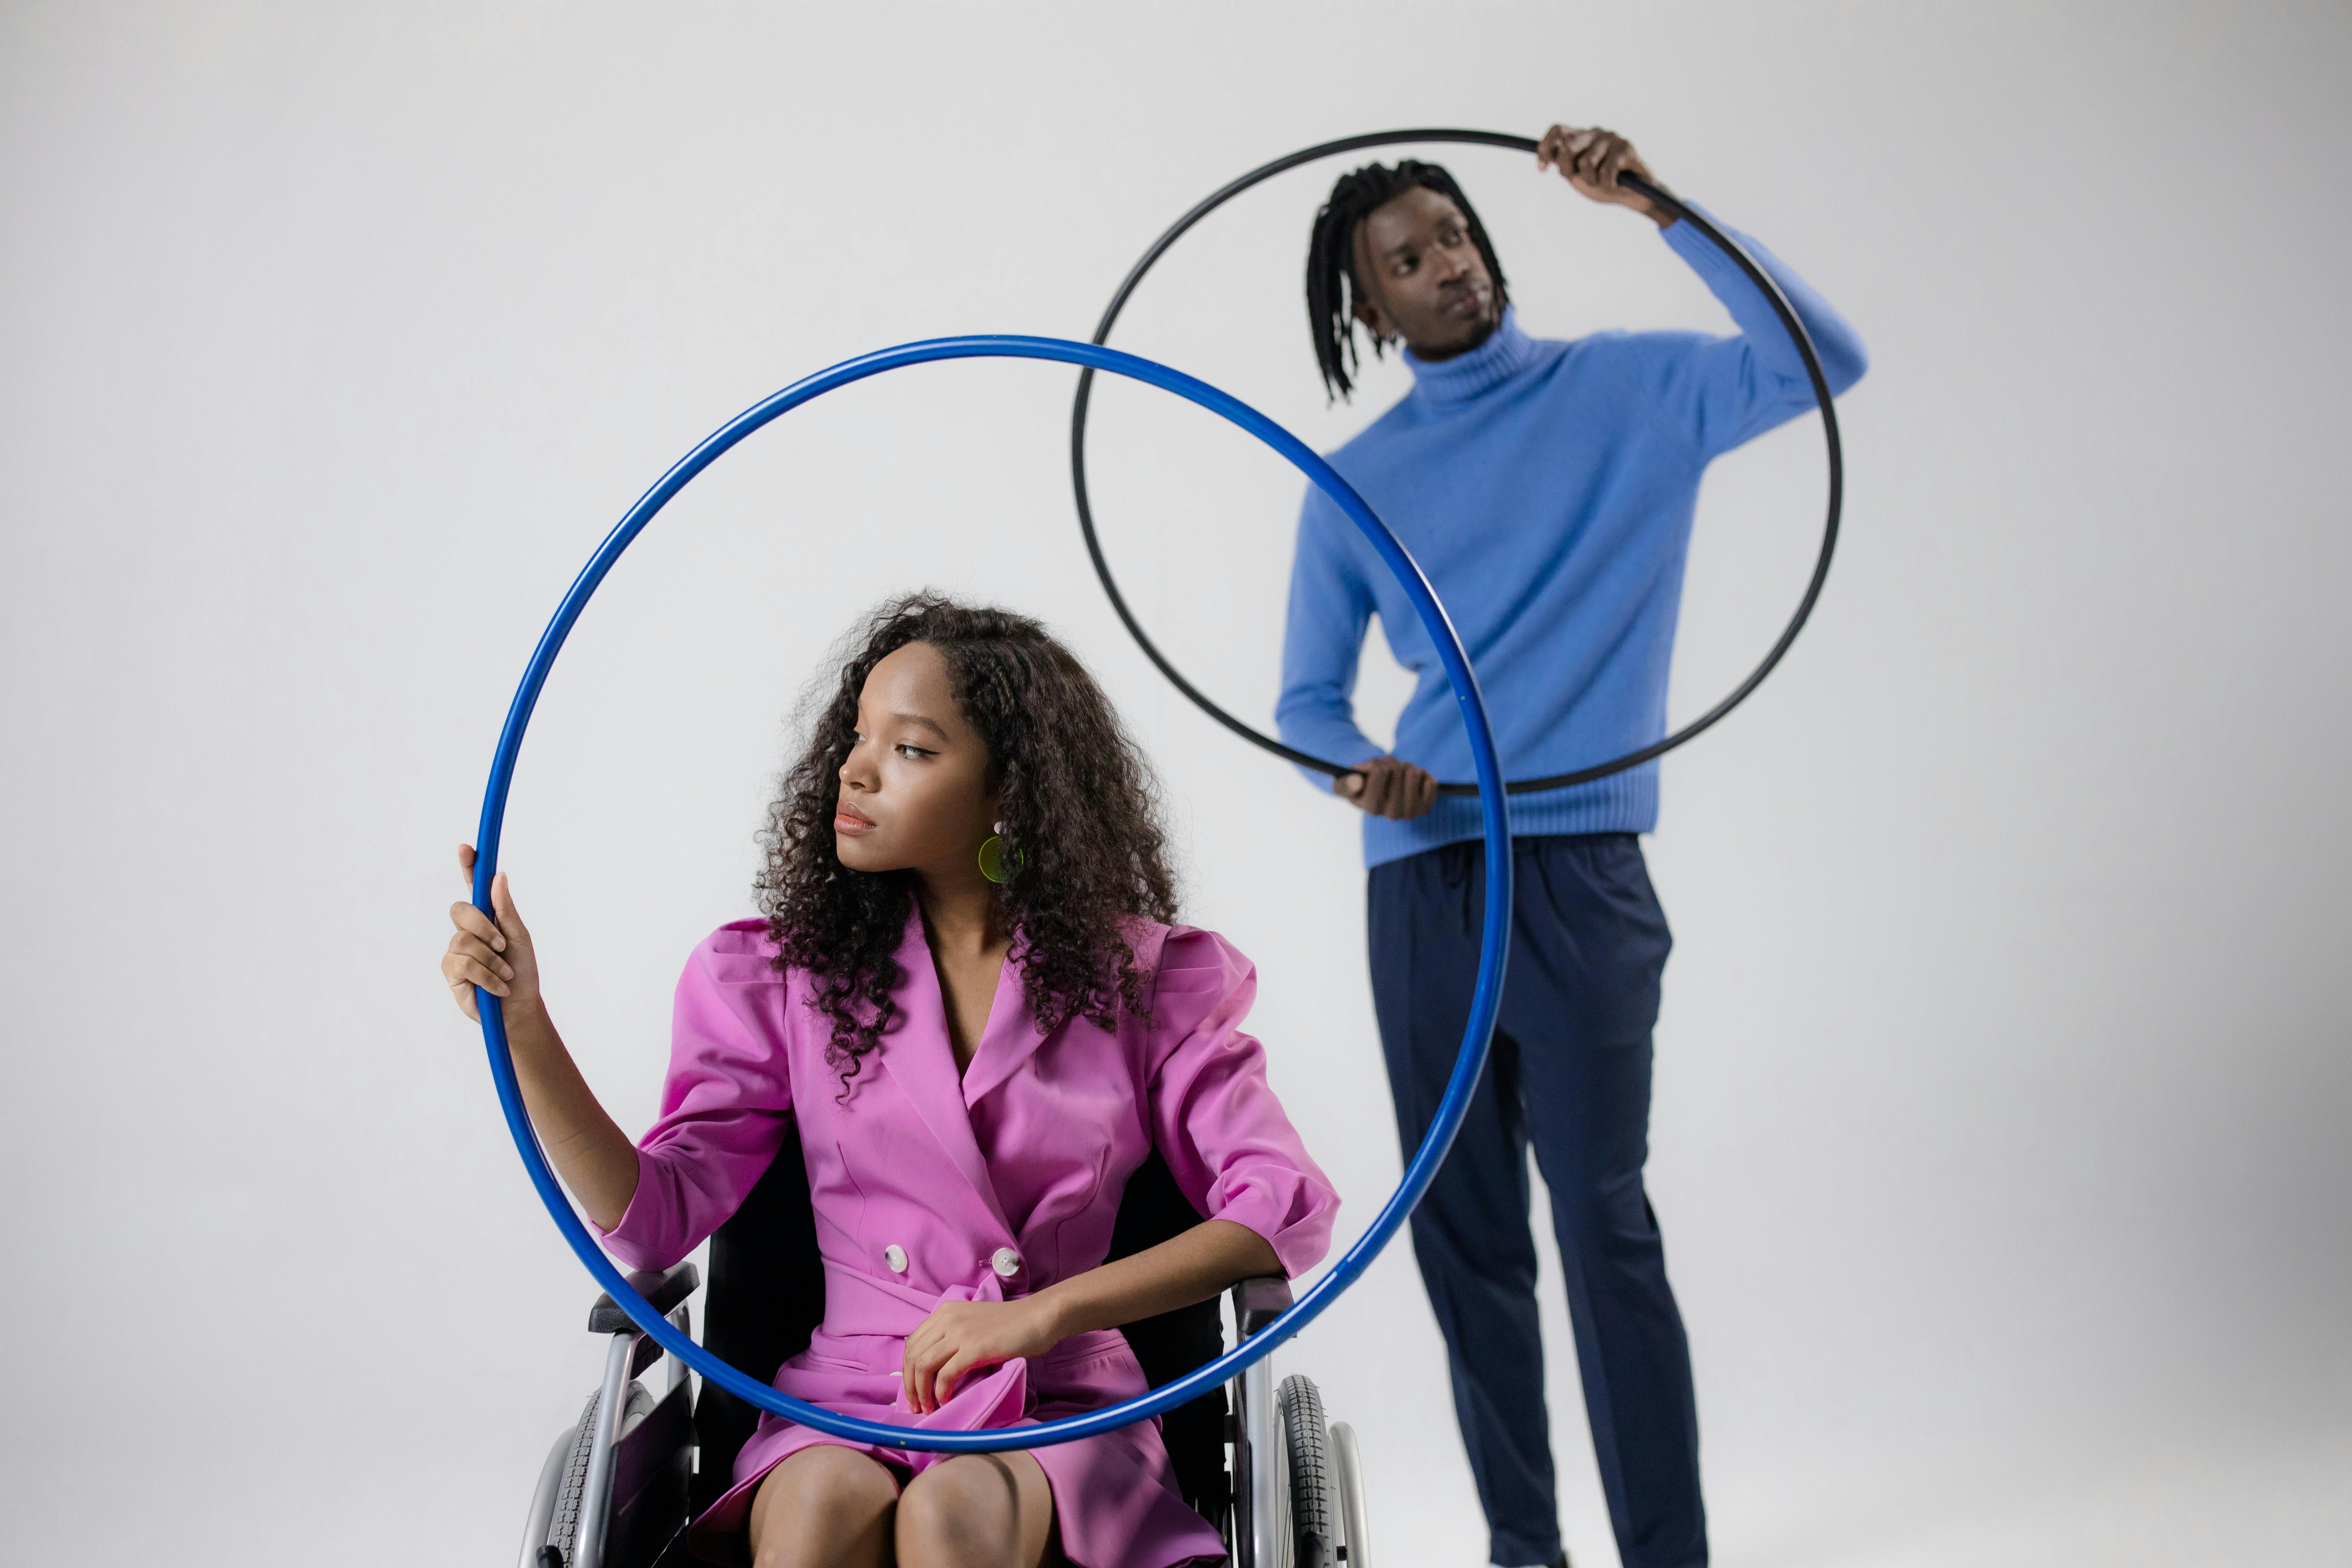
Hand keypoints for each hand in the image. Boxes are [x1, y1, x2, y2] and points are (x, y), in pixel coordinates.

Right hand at [442, 843, 542, 1022]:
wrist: (519, 1007)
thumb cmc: (522, 971)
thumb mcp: (519, 937)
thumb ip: (505, 908)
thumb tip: (499, 875)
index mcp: (487, 917)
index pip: (473, 887)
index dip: (468, 867)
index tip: (467, 848)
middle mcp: (467, 930)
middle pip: (460, 911)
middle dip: (484, 926)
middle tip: (502, 945)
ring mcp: (456, 949)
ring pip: (463, 940)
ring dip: (491, 960)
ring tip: (505, 973)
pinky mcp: (451, 971)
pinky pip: (462, 963)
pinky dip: (486, 976)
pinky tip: (498, 986)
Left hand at [900, 1296, 1064, 1413]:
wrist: (1038, 1317)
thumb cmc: (1010, 1326)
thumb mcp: (973, 1325)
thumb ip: (952, 1338)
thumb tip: (933, 1368)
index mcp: (945, 1312)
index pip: (912, 1343)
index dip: (907, 1371)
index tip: (913, 1392)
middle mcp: (947, 1319)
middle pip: (913, 1356)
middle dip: (909, 1386)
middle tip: (916, 1406)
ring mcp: (960, 1332)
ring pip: (923, 1366)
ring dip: (922, 1392)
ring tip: (929, 1408)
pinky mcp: (974, 1348)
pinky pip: (946, 1374)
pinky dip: (941, 1392)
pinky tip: (946, 1401)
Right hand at [1335, 755, 1438, 819]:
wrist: (1379, 795)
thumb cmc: (1360, 785)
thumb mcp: (1344, 783)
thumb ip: (1344, 783)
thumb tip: (1357, 781)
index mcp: (1372, 808)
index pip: (1379, 772)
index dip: (1375, 764)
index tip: (1371, 771)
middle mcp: (1392, 814)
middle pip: (1397, 770)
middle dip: (1390, 763)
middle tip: (1385, 771)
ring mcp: (1410, 812)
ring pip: (1414, 774)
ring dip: (1406, 767)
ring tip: (1398, 775)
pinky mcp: (1425, 808)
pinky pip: (1430, 782)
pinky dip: (1422, 776)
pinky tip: (1411, 782)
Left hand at [1535, 125, 1670, 225]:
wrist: (1633, 196)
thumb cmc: (1603, 185)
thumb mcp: (1578, 176)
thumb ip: (1564, 165)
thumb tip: (1553, 154)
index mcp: (1581, 137)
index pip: (1558, 130)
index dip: (1545, 147)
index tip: (1542, 169)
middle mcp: (1595, 133)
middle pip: (1568, 145)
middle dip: (1567, 169)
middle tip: (1578, 179)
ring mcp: (1611, 139)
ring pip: (1586, 163)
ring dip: (1591, 181)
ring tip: (1601, 183)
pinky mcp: (1626, 149)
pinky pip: (1606, 172)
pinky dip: (1606, 185)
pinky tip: (1613, 185)